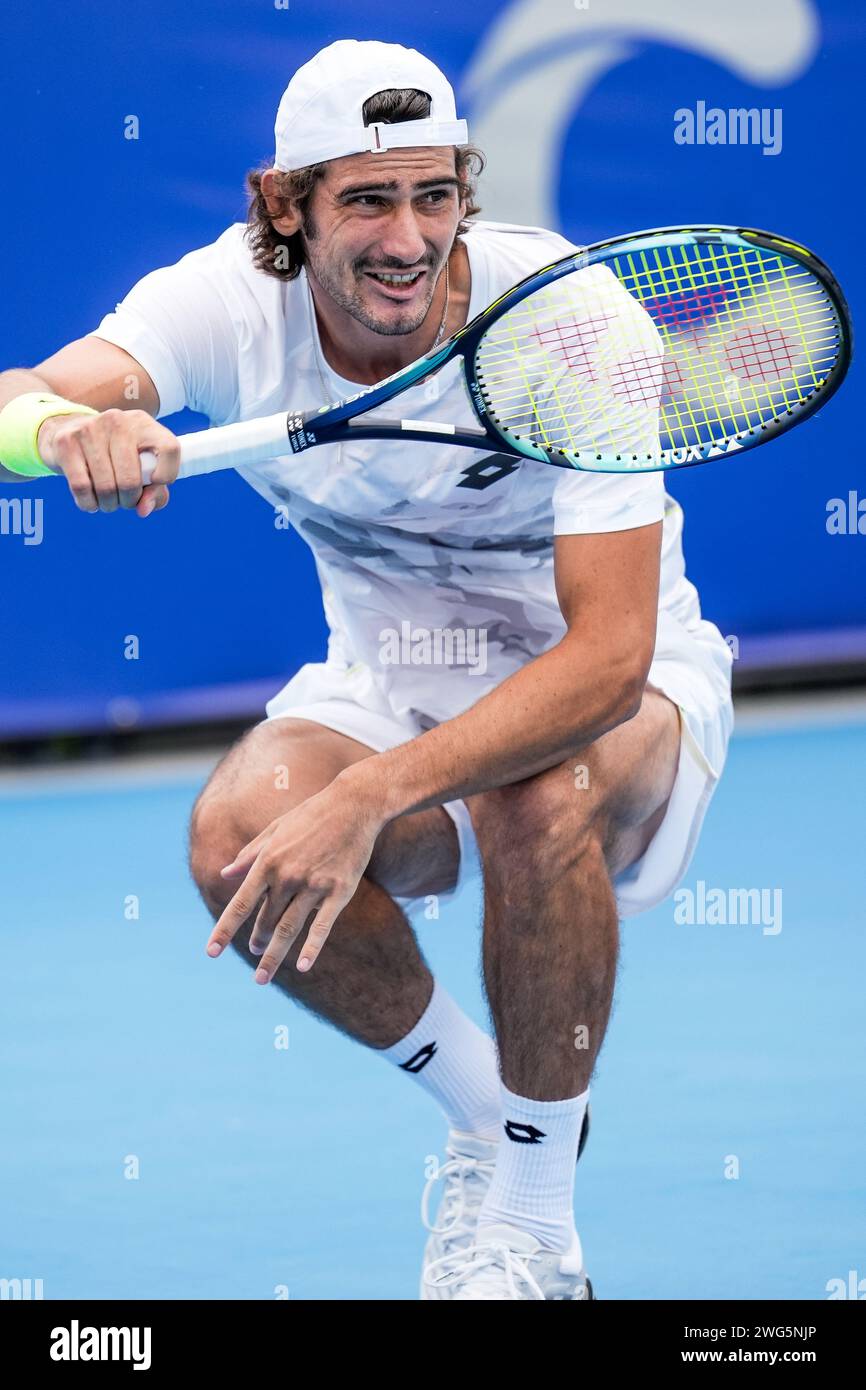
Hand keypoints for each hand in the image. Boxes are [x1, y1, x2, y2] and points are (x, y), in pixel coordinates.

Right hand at [37, 408, 178, 515]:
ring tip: (107, 501)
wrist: (67, 429)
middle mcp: (118, 421)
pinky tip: (90, 501)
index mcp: (143, 424)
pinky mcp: (66, 441)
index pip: (169, 448)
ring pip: (105, 487)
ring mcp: (90, 428)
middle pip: (131, 480)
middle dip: (128, 501)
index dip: (167, 475)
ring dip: (108, 504)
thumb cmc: (113, 455)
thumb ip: (155, 492)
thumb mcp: (140, 467)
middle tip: (124, 500)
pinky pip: (81, 487)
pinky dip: (88, 503)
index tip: (155, 484)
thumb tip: (143, 509)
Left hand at [206, 775, 385, 980]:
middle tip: (255, 953)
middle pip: (266, 920)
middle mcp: (288, 876)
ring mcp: (315, 885)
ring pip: (289, 929)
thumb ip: (250, 854)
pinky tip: (303, 967)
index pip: (241, 904)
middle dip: (257, 941)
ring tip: (262, 974)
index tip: (210, 952)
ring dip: (274, 954)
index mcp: (268, 861)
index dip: (224, 930)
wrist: (354, 804)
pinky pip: (323, 926)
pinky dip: (312, 948)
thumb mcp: (275, 829)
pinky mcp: (340, 891)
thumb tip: (225, 874)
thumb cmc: (311, 815)